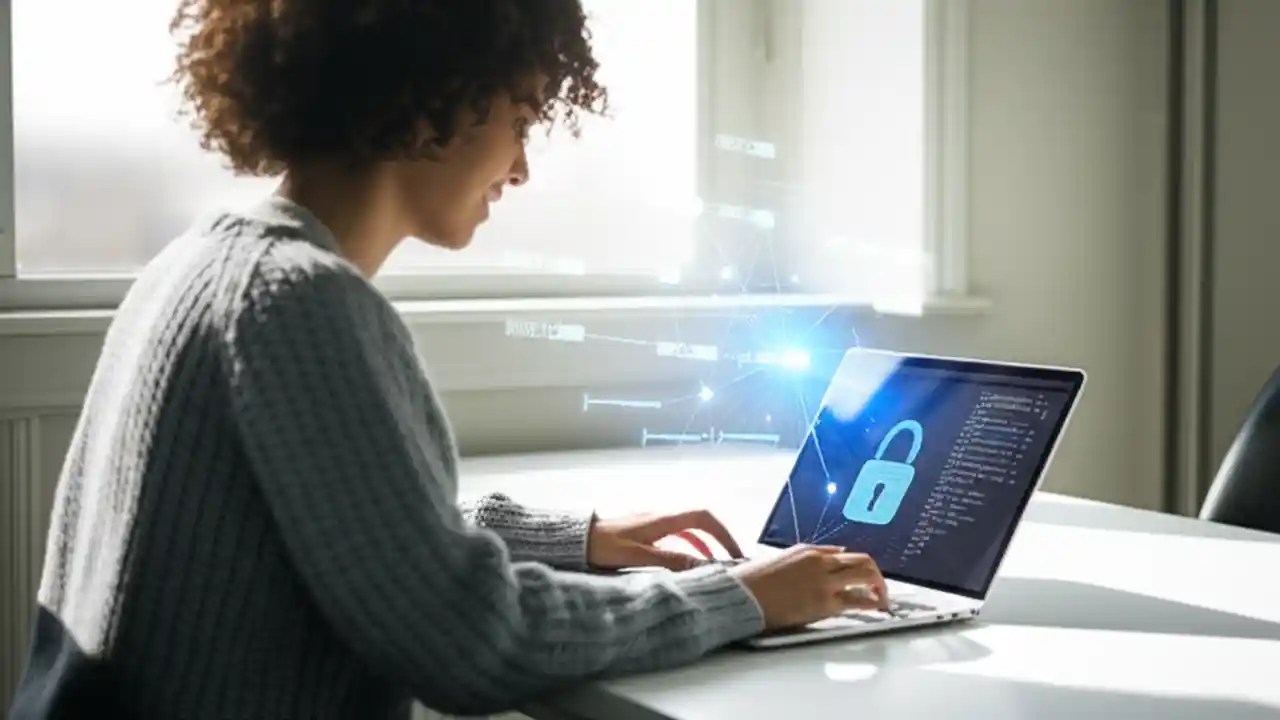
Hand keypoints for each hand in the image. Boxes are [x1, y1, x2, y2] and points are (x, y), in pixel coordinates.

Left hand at [587, 510, 744, 570]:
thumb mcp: (639, 557)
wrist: (575, 539)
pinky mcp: (644, 530)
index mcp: (663, 519)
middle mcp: (661, 516)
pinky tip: (688, 562)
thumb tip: (705, 566)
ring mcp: (653, 522)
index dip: (724, 534)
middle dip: (719, 539)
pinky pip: (676, 535)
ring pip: (688, 529)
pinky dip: (689, 546)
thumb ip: (672, 561)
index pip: (704, 518)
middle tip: (733, 560)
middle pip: (701, 521)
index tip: (736, 554)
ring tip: (715, 566)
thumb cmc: (604, 546)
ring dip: (705, 544)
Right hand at [730, 545, 888, 629]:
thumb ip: (800, 563)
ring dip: (879, 586)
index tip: (858, 577)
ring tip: (883, 599)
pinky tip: (878, 608)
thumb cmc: (751, 582)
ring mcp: (825, 581)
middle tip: (878, 586)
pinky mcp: (825, 603)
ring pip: (866, 575)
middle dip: (874, 573)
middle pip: (861, 560)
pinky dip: (872, 603)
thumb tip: (816, 567)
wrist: (742, 596)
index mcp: (807, 551)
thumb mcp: (777, 562)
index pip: (841, 554)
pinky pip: (857, 600)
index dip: (853, 566)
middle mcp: (821, 561)